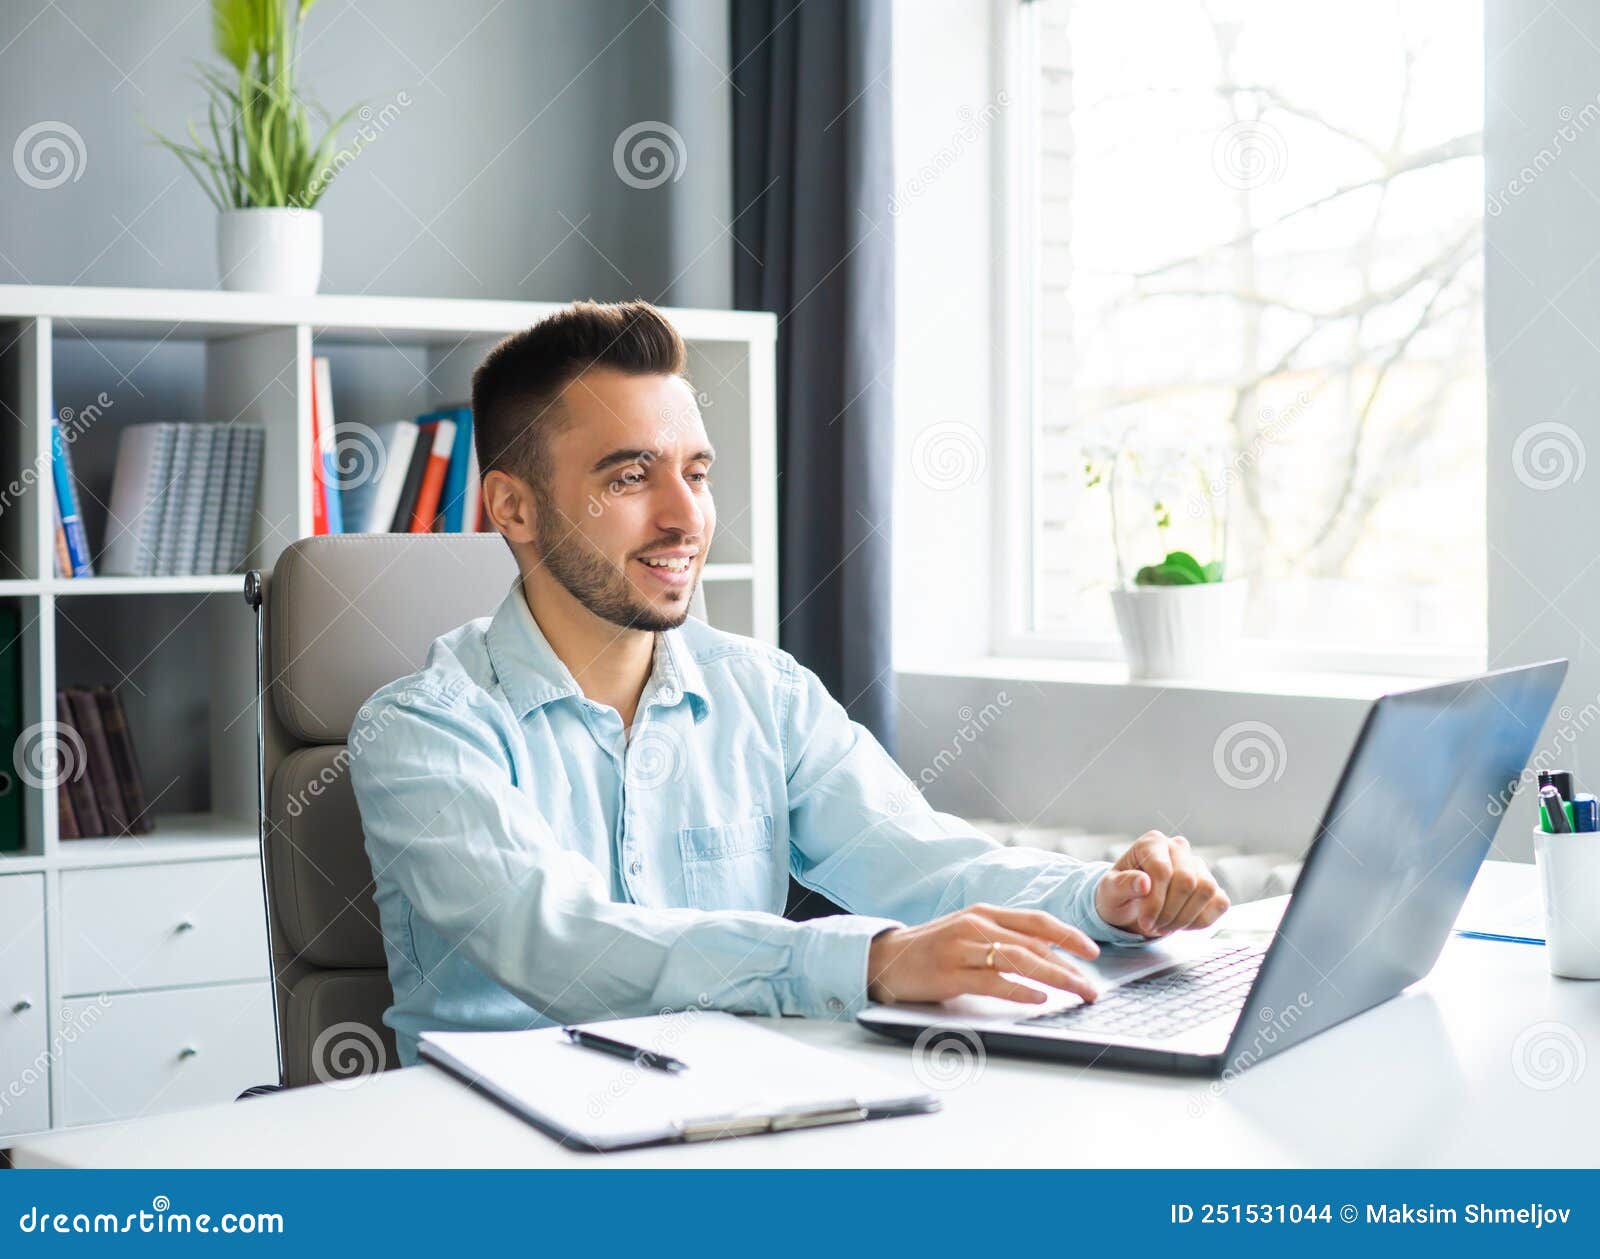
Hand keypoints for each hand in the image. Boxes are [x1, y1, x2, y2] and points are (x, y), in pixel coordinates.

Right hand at [866, 904, 1100, 1006]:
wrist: (884, 958)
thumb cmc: (930, 949)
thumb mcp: (967, 933)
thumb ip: (1001, 937)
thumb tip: (1046, 956)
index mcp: (983, 913)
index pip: (1036, 920)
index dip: (1068, 934)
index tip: (1092, 951)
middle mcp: (975, 926)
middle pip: (1034, 943)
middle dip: (1070, 965)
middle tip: (1092, 986)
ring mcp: (961, 948)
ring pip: (1020, 960)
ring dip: (1055, 978)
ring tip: (1078, 992)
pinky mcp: (949, 973)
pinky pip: (993, 981)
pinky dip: (1020, 989)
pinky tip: (1040, 998)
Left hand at [1094, 830, 1228, 937]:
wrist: (1130, 907)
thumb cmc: (1119, 894)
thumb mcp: (1109, 891)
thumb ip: (1122, 884)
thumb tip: (1143, 883)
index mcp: (1152, 842)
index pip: (1163, 870)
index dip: (1155, 901)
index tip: (1144, 922)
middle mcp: (1178, 848)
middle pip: (1187, 880)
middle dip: (1170, 911)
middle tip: (1153, 927)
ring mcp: (1198, 865)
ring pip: (1206, 889)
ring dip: (1185, 917)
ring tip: (1164, 927)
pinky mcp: (1212, 886)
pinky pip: (1220, 902)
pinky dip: (1201, 920)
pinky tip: (1180, 925)